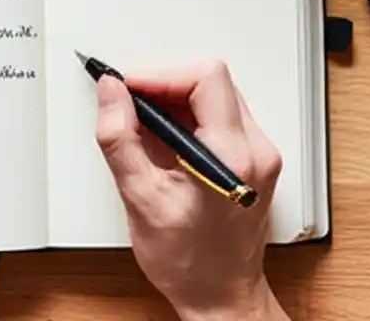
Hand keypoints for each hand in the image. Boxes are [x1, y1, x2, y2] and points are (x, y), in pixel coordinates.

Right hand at [95, 62, 287, 320]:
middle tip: (130, 102)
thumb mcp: (141, 199)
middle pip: (212, 81)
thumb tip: (111, 93)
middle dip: (164, 83)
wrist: (220, 296)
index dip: (159, 74)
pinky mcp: (253, 159)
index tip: (128, 86)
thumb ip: (120, 138)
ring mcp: (259, 154)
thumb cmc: (189, 262)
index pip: (206, 78)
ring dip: (175, 99)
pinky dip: (188, 116)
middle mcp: (256, 150)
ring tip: (143, 124)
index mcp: (234, 156)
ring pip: (216, 95)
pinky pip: (221, 116)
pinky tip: (164, 138)